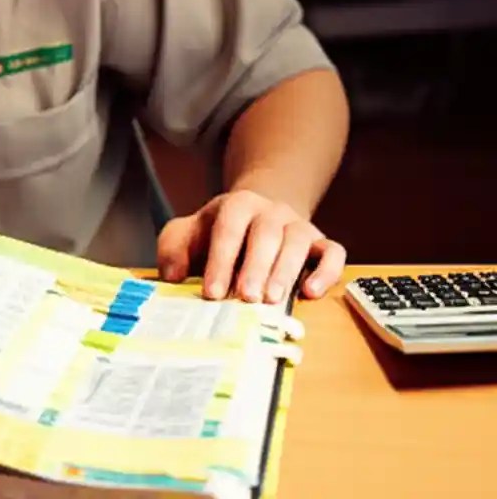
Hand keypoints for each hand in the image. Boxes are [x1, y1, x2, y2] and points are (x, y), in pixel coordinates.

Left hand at [157, 190, 345, 302]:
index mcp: (237, 205)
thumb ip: (173, 250)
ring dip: (286, 271)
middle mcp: (272, 212)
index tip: (211, 292)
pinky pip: (334, 253)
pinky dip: (327, 272)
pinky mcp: (321, 243)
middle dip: (255, 267)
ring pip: (299, 242)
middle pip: (266, 234)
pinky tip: (312, 292)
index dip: (219, 261)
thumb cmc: (217, 233)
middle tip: (246, 297)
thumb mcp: (187, 234)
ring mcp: (299, 226)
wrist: (258, 215)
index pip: (228, 229)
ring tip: (274, 300)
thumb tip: (172, 276)